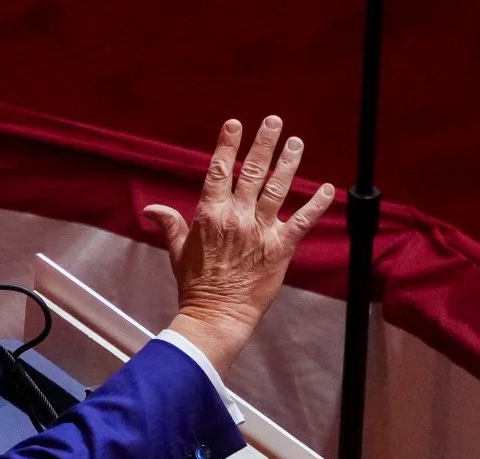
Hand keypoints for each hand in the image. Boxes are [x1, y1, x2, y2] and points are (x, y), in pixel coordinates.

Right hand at [146, 116, 333, 374]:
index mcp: (210, 215)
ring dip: (288, 162)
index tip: (235, 124)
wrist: (216, 316)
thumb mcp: (177, 252)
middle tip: (274, 121)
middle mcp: (236, 217)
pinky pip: (302, 221)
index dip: (227, 145)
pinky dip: (317, 204)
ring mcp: (260, 231)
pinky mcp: (281, 248)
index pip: (218, 171)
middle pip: (252, 171)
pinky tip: (328, 188)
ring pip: (277, 188)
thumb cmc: (195, 286)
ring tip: (296, 142)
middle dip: (264, 143)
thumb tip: (152, 209)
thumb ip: (170, 225)